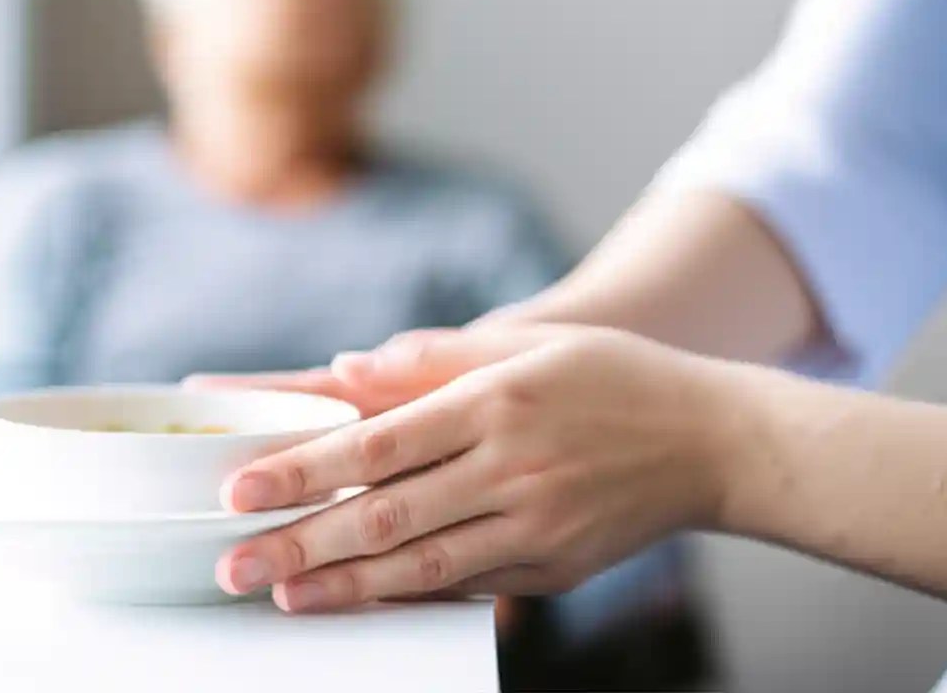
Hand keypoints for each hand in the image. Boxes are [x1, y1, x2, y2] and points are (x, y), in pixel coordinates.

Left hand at [214, 326, 744, 610]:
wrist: (713, 439)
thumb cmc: (613, 376)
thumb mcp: (530, 343)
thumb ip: (433, 357)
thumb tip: (347, 368)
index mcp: (497, 400)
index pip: (378, 444)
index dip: (304, 470)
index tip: (241, 489)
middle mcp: (512, 466)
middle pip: (387, 515)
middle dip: (301, 542)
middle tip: (232, 563)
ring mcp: (536, 523)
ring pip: (424, 565)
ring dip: (345, 587)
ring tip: (282, 597)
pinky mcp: (555, 566)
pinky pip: (472, 586)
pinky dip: (413, 597)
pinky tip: (363, 603)